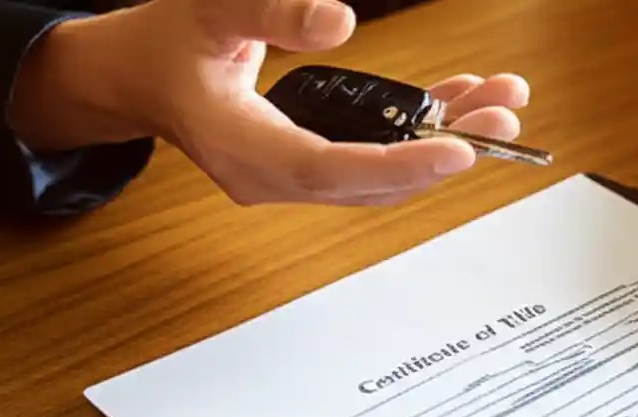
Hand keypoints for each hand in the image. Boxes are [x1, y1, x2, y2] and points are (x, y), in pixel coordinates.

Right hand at [9, 0, 528, 206]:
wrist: (133, 77)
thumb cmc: (163, 45)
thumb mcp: (209, 9)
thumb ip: (272, 13)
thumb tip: (339, 20)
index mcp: (240, 150)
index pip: (331, 171)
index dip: (399, 165)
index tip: (459, 150)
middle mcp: (268, 178)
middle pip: (368, 180)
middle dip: (442, 151)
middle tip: (504, 113)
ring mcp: (286, 177)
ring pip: (376, 174)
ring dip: (438, 143)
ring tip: (498, 104)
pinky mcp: (301, 165)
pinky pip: (367, 160)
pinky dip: (412, 136)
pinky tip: (454, 104)